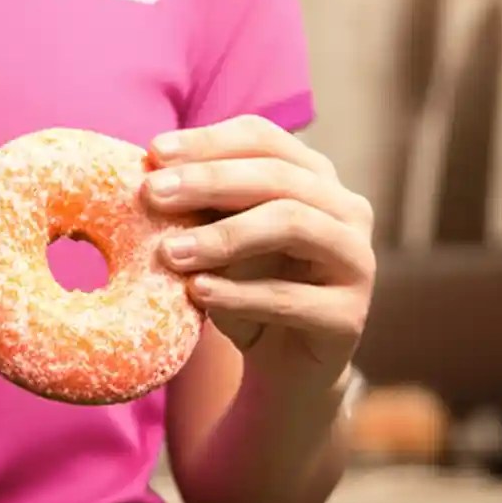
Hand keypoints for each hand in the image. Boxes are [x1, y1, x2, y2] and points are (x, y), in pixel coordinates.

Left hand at [144, 115, 375, 394]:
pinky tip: (197, 291)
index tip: (154, 151)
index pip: (263, 139)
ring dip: (224, 235)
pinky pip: (291, 298)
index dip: (209, 141)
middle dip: (209, 181)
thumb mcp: (216, 237)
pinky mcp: (349, 316)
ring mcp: (356, 260)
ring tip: (169, 252)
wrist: (280, 364)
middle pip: (278, 177)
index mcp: (313, 176)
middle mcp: (345, 209)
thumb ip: (197, 204)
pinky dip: (238, 294)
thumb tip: (146, 173)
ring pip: (294, 224)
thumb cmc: (243, 285)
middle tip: (152, 194)